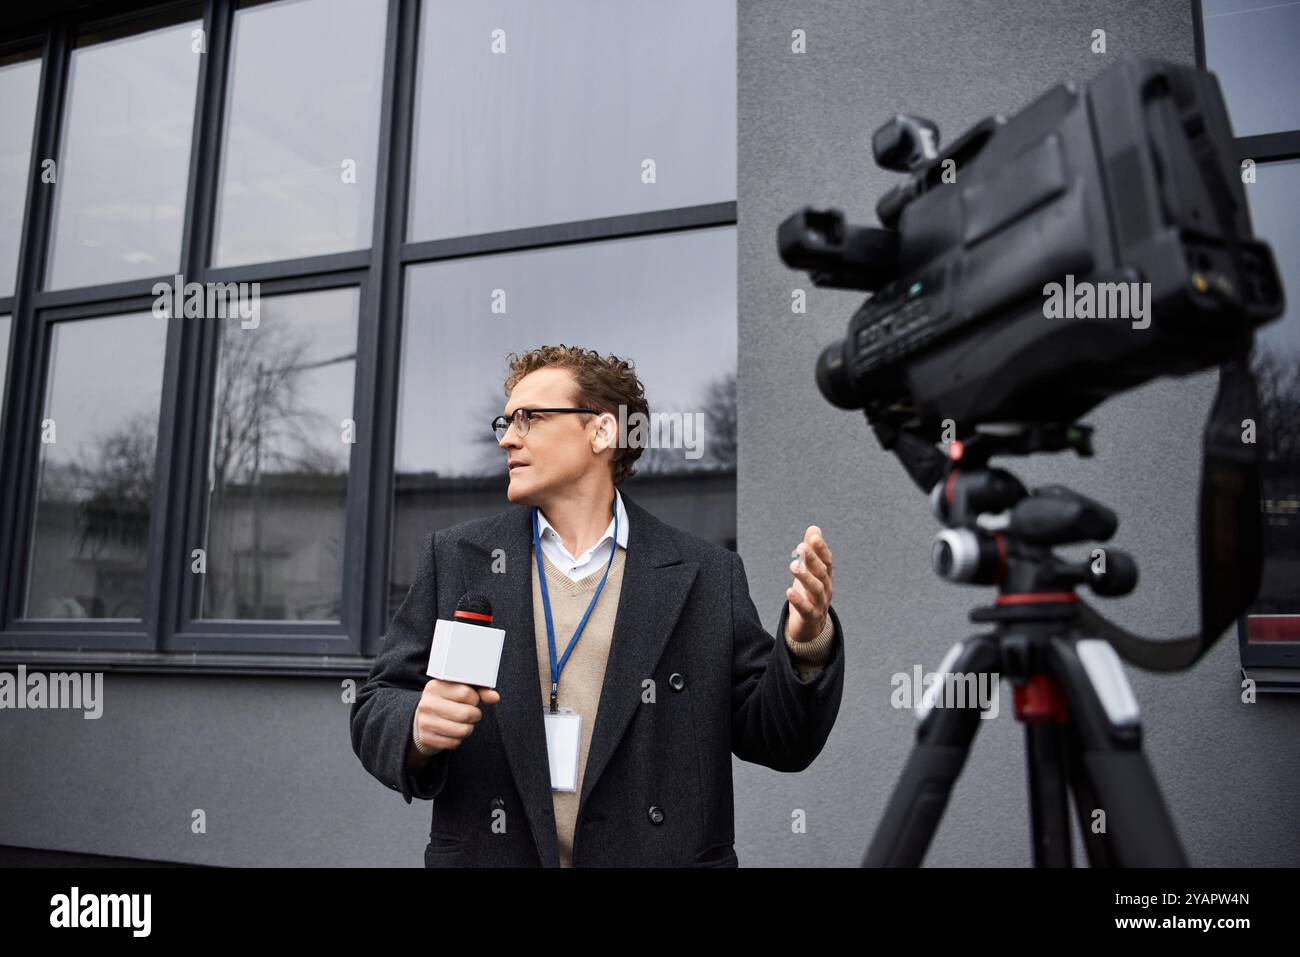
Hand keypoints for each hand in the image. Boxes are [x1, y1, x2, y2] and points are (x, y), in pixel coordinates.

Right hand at [413, 678, 500, 752]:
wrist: (422, 720)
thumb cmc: (447, 702)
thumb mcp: (460, 691)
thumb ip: (479, 691)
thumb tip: (495, 697)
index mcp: (435, 686)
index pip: (466, 693)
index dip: (475, 699)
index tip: (472, 700)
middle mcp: (427, 703)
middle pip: (466, 713)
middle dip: (475, 715)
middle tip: (472, 713)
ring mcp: (425, 722)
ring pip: (462, 730)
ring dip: (468, 728)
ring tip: (464, 723)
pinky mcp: (426, 738)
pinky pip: (454, 743)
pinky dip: (458, 739)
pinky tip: (453, 731)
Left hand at [785, 526, 832, 642]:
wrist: (811, 626)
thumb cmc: (809, 593)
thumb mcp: (810, 571)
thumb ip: (812, 550)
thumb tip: (814, 528)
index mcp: (826, 577)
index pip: (827, 561)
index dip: (821, 549)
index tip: (814, 537)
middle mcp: (826, 589)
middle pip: (821, 573)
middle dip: (812, 559)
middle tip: (801, 547)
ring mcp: (820, 604)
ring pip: (816, 589)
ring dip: (805, 577)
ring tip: (793, 566)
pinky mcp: (810, 617)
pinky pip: (806, 609)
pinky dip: (799, 600)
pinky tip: (789, 591)